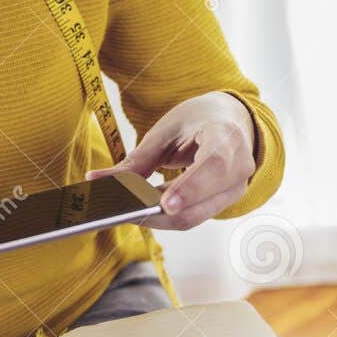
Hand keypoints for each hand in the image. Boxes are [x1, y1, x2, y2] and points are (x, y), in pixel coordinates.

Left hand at [87, 92, 256, 230]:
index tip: (164, 204)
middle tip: (123, 211)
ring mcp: (235, 188)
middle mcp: (240, 166)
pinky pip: (191, 215)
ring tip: (127, 206)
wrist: (227, 121)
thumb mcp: (166, 130)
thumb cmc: (196, 121)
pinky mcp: (223, 202)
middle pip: (202, 203)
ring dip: (156, 216)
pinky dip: (164, 214)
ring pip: (193, 216)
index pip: (214, 166)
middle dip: (160, 212)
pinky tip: (143, 206)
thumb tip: (96, 180)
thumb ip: (136, 159)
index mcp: (226, 136)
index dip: (190, 188)